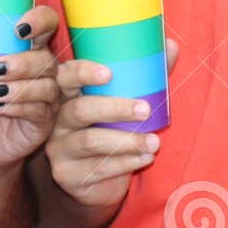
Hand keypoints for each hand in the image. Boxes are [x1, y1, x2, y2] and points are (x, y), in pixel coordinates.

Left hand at [0, 5, 59, 176]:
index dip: (40, 20)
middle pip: (46, 57)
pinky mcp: (44, 119)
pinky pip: (40, 108)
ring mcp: (46, 94)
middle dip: (23, 62)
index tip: (18, 27)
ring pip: (45, 84)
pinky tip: (0, 107)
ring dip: (19, 87)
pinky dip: (18, 106)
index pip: (46, 23)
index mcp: (24, 48)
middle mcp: (41, 68)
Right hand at [46, 40, 178, 210]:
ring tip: (155, 142)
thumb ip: (144, 75)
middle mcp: (57, 119)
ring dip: (126, 141)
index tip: (109, 73)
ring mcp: (59, 148)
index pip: (65, 76)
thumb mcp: (126, 102)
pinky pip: (97, 168)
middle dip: (114, 108)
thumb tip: (170, 45)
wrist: (98, 182)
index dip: (83, 72)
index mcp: (68, 94)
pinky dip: (126, 163)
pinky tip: (146, 158)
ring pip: (90, 141)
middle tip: (145, 109)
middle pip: (79, 109)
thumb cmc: (113, 131)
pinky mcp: (66, 175)